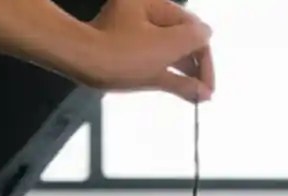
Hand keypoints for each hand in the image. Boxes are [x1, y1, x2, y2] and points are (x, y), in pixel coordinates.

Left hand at [79, 0, 214, 102]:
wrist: (79, 62)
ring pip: (168, 49)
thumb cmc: (122, 54)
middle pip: (181, 37)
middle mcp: (144, 12)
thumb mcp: (164, 48)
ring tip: (196, 95)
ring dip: (184, 70)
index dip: (205, 57)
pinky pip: (153, 57)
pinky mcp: (123, 47)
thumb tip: (208, 35)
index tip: (209, 85)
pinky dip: (168, 72)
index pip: (193, 28)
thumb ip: (193, 41)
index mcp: (153, 4)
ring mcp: (133, 30)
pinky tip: (179, 88)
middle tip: (204, 92)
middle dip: (196, 65)